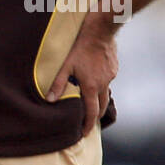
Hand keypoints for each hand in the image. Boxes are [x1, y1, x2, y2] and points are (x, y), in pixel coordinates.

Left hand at [47, 9, 119, 136]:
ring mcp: (111, 76)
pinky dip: (101, 85)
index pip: (91, 112)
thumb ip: (57, 84)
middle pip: (101, 106)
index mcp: (92, 86)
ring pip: (105, 93)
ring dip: (98, 101)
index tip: (83, 134)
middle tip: (88, 123)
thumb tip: (50, 101)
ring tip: (90, 104)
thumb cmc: (80, 46)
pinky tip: (94, 80)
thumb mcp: (65, 65)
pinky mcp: (114, 68)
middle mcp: (104, 84)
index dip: (87, 125)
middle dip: (94, 116)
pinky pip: (108, 81)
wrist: (101, 30)